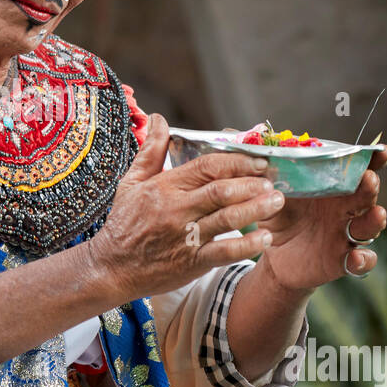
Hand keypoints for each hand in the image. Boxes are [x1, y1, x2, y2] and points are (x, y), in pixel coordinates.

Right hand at [88, 113, 279, 300]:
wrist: (110, 267)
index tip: (257, 161)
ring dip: (256, 209)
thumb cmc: (123, 223)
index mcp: (165, 187)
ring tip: (276, 202)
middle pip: (221, 191)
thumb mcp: (131, 182)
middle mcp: (176, 210)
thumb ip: (151, 150)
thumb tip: (159, 118)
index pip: (206, 166)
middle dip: (251, 183)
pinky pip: (223, 252)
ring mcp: (184, 237)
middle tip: (273, 181)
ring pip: (227, 219)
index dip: (235, 162)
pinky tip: (265, 239)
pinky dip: (247, 246)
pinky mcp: (191, 262)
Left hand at [251, 145, 386, 295]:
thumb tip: (262, 160)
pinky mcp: (343, 259)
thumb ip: (270, 182)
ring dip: (375, 220)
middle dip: (370, 186)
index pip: (357, 170)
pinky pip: (362, 260)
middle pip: (366, 195)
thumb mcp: (269, 198)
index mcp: (333, 188)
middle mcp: (345, 209)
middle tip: (368, 178)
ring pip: (370, 226)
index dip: (372, 160)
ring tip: (377, 213)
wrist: (271, 254)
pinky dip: (363, 259)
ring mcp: (346, 234)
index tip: (382, 151)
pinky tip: (356, 257)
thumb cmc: (277, 217)